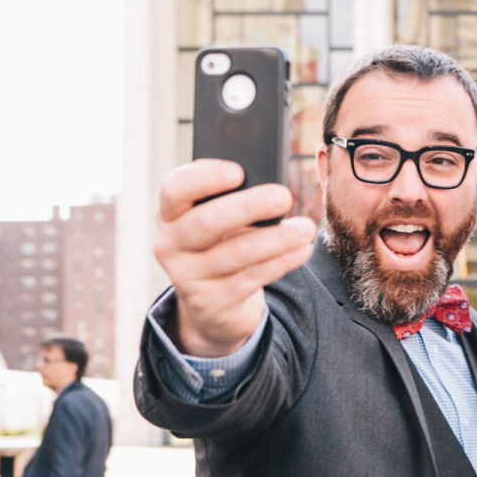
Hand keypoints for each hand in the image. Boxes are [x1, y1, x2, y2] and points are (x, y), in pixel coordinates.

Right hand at [153, 159, 316, 356]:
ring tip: (306, 228)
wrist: (212, 304)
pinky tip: (302, 250)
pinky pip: (250, 279)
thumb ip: (233, 202)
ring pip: (235, 254)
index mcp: (170, 214)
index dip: (204, 178)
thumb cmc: (222, 245)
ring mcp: (187, 276)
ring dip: (276, 239)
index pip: (175, 189)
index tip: (238, 171)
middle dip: (248, 207)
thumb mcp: (218, 222)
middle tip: (284, 196)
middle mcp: (170, 244)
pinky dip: (280, 262)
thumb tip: (273, 191)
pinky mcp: (210, 302)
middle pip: (206, 222)